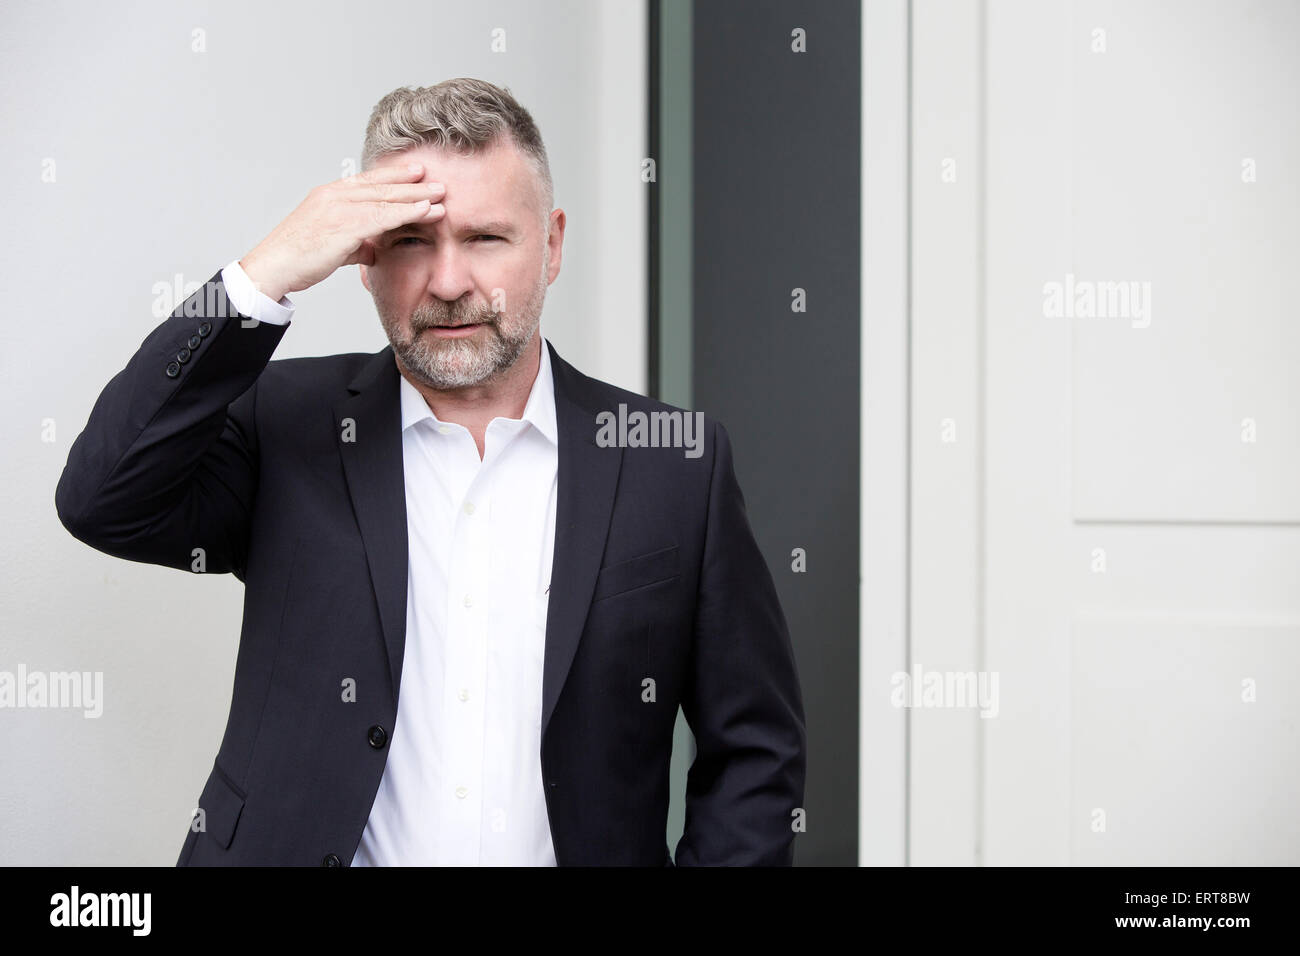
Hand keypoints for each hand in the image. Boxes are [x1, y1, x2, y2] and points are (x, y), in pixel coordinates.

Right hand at [238, 163, 444, 301]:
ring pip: (385, 198)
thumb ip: (355, 245)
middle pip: (380, 185)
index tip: (415, 172)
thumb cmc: (297, 259)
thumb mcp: (332, 248)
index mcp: (329, 195)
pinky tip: (427, 211)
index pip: (367, 181)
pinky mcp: (344, 226)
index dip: (393, 175)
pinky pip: (383, 217)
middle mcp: (334, 195)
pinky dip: (408, 212)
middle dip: (411, 182)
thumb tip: (372, 251)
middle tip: (436, 179)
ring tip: (441, 194)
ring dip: (416, 196)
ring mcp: (338, 208)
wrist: (272, 268)